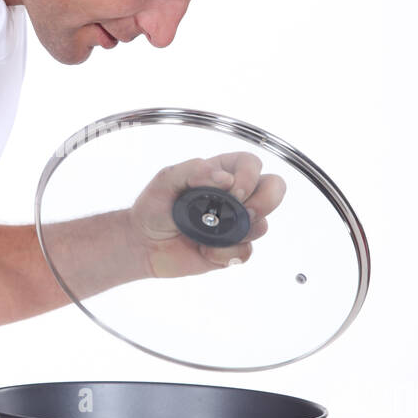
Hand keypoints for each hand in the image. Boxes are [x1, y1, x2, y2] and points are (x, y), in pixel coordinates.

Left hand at [126, 151, 285, 278]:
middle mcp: (235, 196)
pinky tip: (204, 250)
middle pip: (275, 188)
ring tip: (209, 232)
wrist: (143, 243)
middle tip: (242, 212)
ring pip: (262, 225)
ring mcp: (236, 224)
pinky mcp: (231, 249)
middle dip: (265, 201)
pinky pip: (245, 252)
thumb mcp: (166, 179)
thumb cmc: (154, 206)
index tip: (231, 191)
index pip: (253, 164)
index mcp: (223, 172)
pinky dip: (225, 253)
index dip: (249, 177)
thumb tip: (224, 178)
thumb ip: (193, 170)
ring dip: (239, 231)